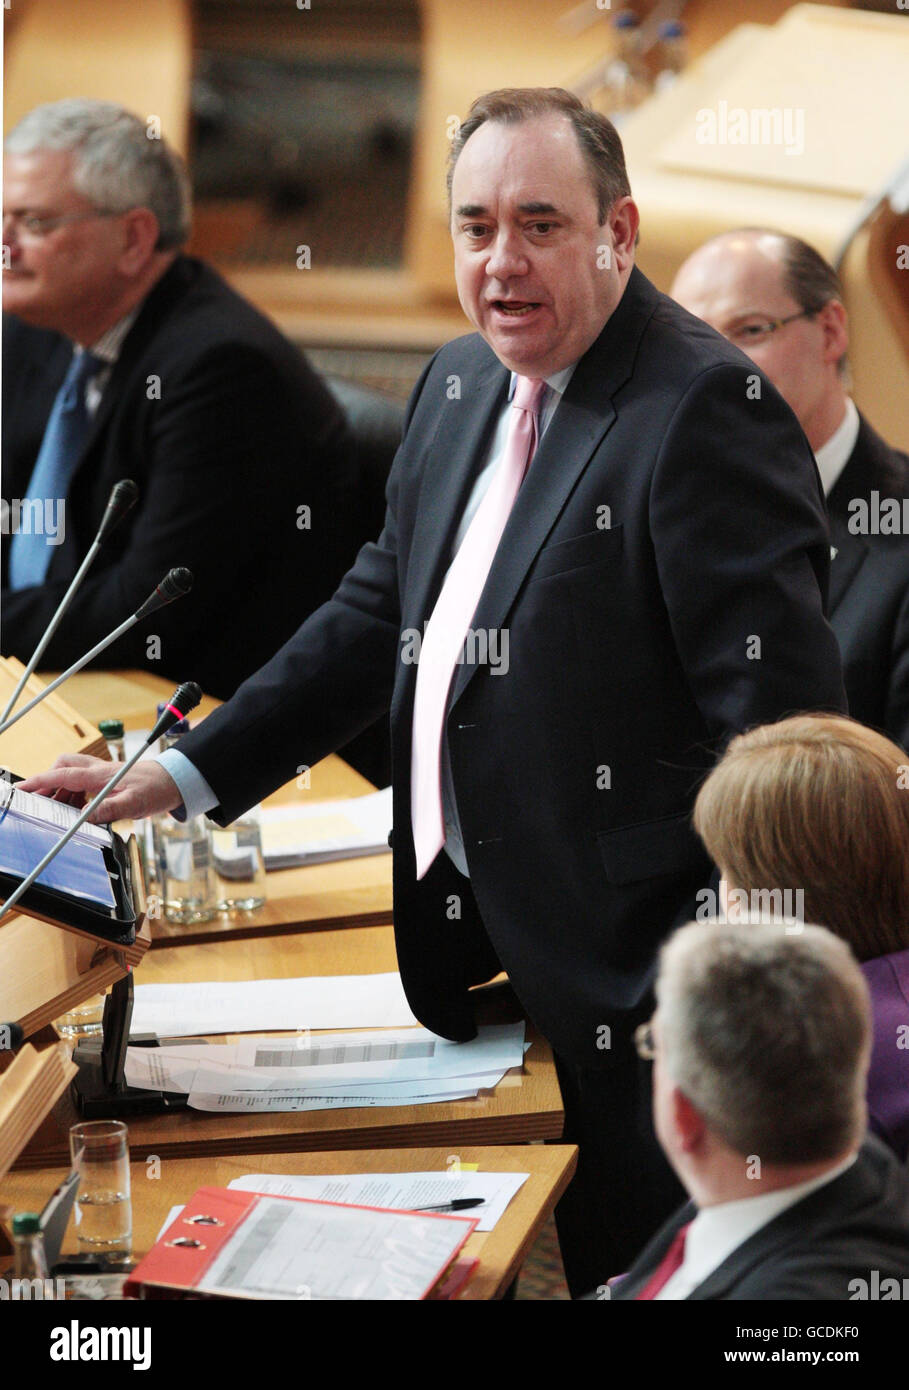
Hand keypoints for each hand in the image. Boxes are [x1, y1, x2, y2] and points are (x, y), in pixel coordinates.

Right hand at [17, 755, 183, 822]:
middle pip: (62, 768)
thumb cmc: (157, 788)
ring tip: (60, 811)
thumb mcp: (134, 803)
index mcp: (100, 774)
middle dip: (48, 783)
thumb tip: (84, 818)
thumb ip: (108, 810)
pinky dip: (75, 794)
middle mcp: (98, 770)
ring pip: (71, 775)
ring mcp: (103, 773)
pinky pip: (83, 782)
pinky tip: (79, 809)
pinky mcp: (108, 779)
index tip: (22, 789)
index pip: (62, 774)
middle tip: (40, 802)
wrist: (176, 781)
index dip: (40, 781)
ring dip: (62, 791)